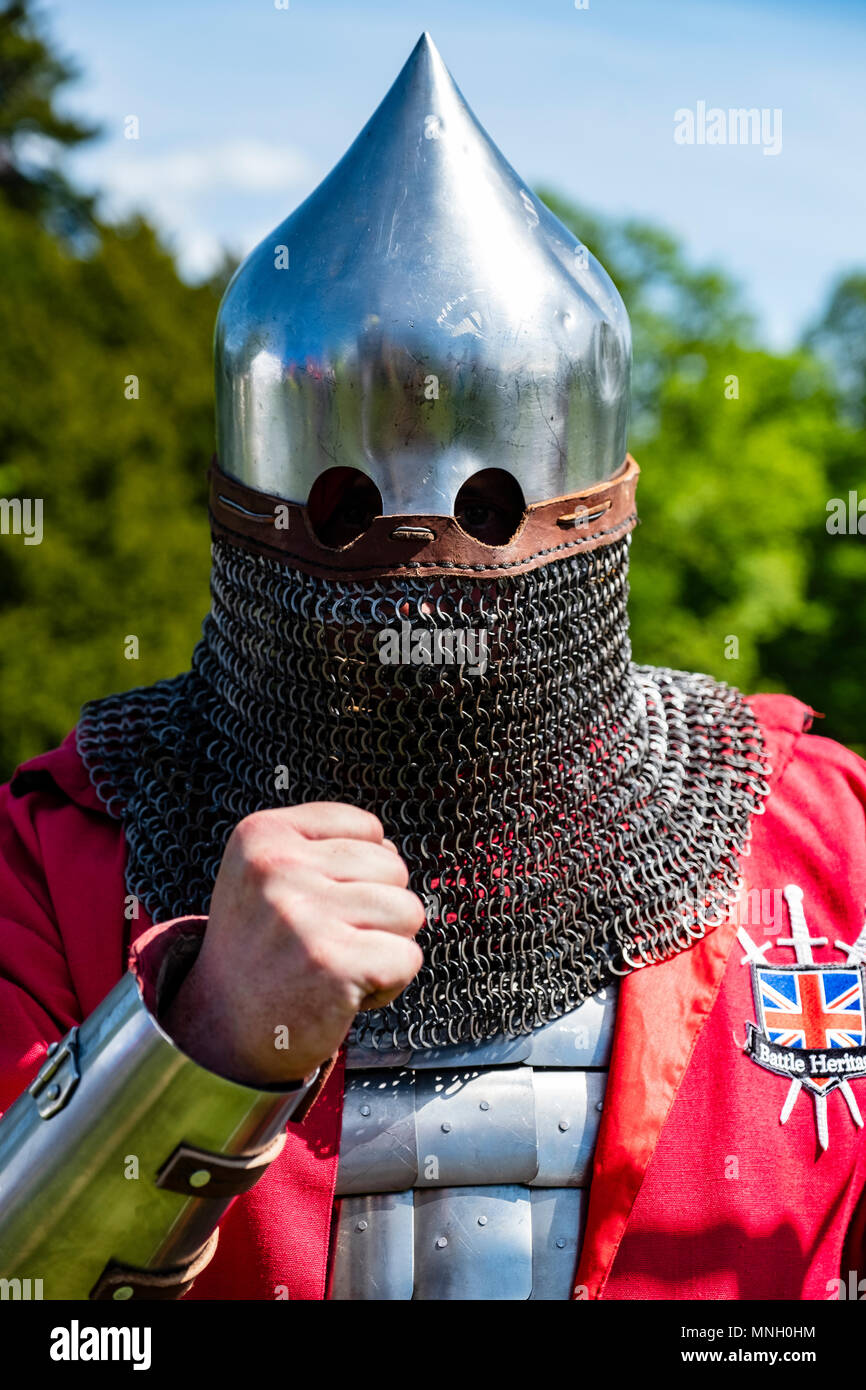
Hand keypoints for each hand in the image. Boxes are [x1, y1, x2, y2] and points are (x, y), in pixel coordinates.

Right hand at [163, 804, 423, 1085]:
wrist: (222, 1029)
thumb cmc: (259, 952)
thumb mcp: (267, 875)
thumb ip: (324, 850)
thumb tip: (393, 852)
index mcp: (263, 835)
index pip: (368, 829)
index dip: (359, 873)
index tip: (317, 903)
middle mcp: (279, 868)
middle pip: (394, 868)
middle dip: (374, 910)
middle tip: (324, 940)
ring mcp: (305, 915)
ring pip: (408, 910)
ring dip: (384, 944)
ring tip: (336, 962)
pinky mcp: (332, 963)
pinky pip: (408, 957)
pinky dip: (388, 983)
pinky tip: (343, 989)